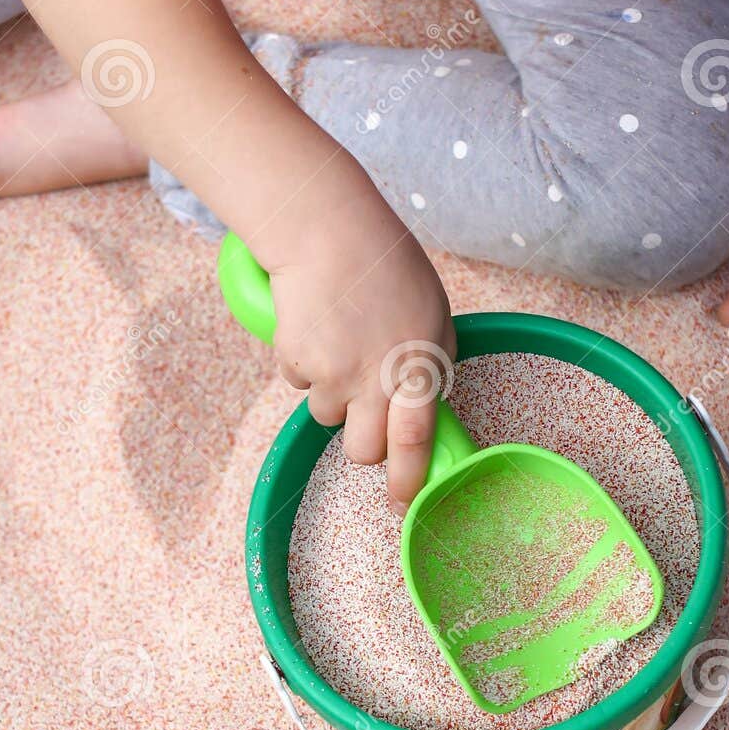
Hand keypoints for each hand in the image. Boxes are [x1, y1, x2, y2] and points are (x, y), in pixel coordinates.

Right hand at [266, 207, 453, 510]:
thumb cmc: (386, 265)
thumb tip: (428, 410)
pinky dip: (306, 365)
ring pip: (328, 416)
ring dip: (334, 394)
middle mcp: (373, 375)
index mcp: (416, 363)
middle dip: (365, 446)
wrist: (325, 229)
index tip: (406, 500)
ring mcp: (331, 371)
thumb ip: (433, 363)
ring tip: (342, 345)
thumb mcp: (433, 312)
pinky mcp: (295, 360)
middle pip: (363, 451)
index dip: (410, 479)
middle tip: (367, 418)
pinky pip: (300, 384)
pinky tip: (318, 327)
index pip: (414, 439)